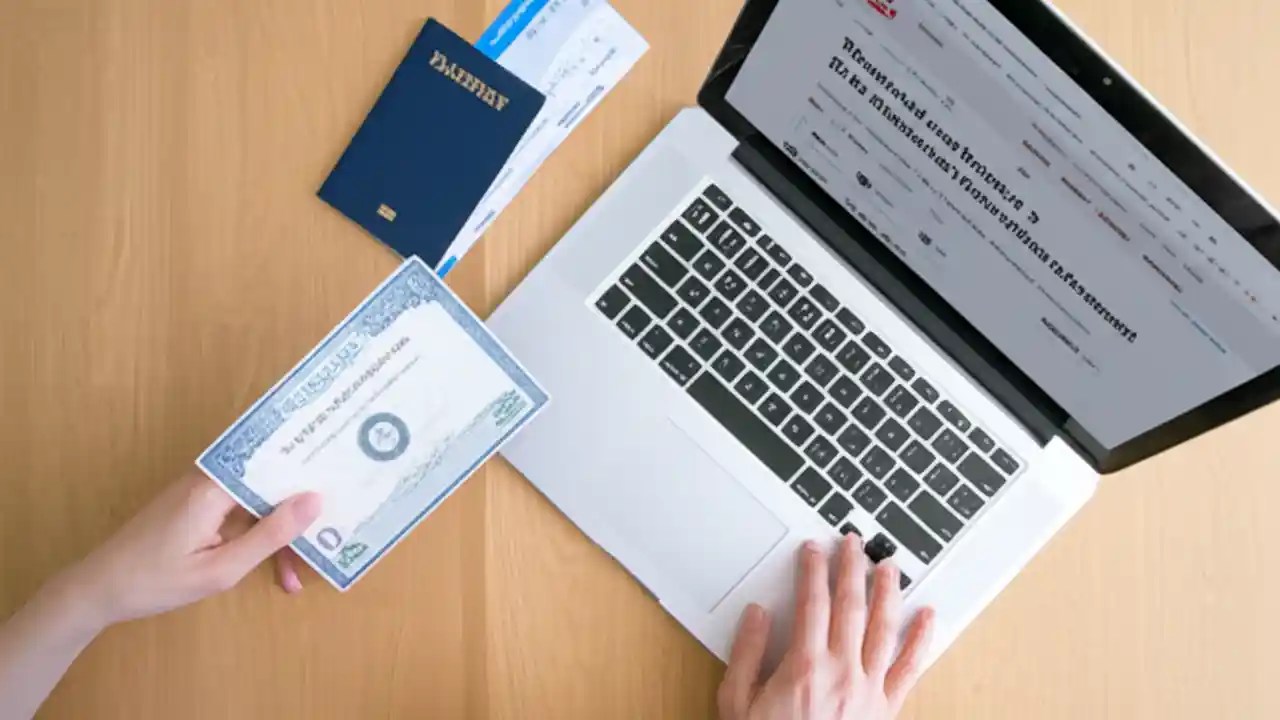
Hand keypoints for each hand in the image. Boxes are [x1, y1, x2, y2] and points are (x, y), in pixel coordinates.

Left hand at [62, 468, 322, 629]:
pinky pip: (243, 512)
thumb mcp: (222, 568)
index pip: (276, 464)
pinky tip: (277, 568)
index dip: (311, 471)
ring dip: (281, 533)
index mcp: (216, 485)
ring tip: (300, 573)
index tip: (347, 479)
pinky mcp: (199, 505)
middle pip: (271, 483)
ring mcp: (204, 491)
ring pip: (259, 501)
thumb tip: (315, 500)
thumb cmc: (157, 580)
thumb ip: (270, 534)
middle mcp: (211, 477)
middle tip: (334, 537)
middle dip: (301, 514)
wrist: (98, 590)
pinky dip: (261, 536)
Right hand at [718, 535, 934, 719]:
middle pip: (850, 607)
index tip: (813, 550)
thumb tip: (757, 615)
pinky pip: (909, 669)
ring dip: (888, 593)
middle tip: (854, 543)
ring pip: (883, 629)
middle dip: (851, 569)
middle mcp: (842, 673)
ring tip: (890, 566)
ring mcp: (868, 691)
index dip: (813, 570)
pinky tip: (928, 618)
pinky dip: (921, 640)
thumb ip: (747, 654)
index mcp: (804, 667)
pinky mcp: (885, 710)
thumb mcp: (736, 703)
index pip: (812, 603)